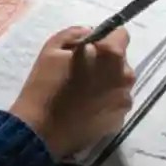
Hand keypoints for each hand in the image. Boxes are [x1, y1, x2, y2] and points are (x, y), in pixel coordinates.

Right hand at [9, 26, 135, 158]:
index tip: (90, 47)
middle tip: (81, 72)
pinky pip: (115, 104)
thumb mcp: (52, 48)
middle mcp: (125, 77)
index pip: (121, 34)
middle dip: (105, 63)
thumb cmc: (45, 86)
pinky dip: (105, 104)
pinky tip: (85, 109)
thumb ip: (76, 33)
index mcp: (111, 56)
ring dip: (106, 84)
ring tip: (82, 94)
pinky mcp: (119, 122)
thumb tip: (90, 34)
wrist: (41, 132)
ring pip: (118, 84)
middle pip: (120, 62)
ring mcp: (124, 102)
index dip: (105, 38)